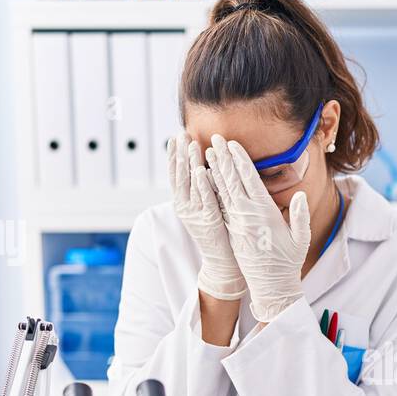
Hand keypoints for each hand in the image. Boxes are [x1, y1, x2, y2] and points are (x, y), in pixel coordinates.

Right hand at [168, 133, 244, 301]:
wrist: (222, 261)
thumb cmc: (218, 232)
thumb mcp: (206, 208)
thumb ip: (203, 189)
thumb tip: (203, 167)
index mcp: (183, 203)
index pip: (175, 174)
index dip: (174, 156)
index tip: (174, 138)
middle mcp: (185, 207)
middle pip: (179, 175)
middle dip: (179, 153)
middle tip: (180, 134)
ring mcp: (195, 214)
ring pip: (190, 185)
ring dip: (189, 163)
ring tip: (190, 144)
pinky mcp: (208, 221)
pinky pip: (204, 199)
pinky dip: (201, 185)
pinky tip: (200, 170)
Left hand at [205, 134, 311, 322]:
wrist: (271, 286)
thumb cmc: (289, 262)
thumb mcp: (301, 239)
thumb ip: (301, 215)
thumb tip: (302, 195)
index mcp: (264, 212)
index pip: (249, 179)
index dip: (239, 159)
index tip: (232, 144)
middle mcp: (247, 215)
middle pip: (232, 180)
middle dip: (223, 158)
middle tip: (213, 139)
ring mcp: (236, 223)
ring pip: (222, 192)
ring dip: (215, 171)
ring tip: (207, 153)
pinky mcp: (231, 231)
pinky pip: (220, 206)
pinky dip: (213, 191)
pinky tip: (207, 179)